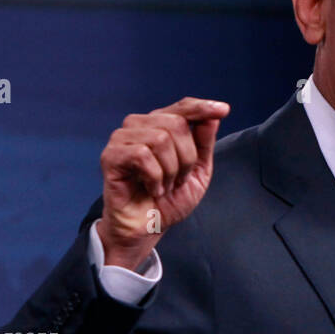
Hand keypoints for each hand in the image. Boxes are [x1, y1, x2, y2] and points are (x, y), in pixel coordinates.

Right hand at [95, 97, 229, 269]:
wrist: (148, 226)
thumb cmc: (170, 198)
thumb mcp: (198, 170)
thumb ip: (204, 142)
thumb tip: (213, 115)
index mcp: (161, 125)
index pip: (183, 106)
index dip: (203, 107)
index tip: (224, 110)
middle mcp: (140, 126)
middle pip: (176, 123)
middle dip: (187, 157)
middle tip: (178, 179)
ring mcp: (122, 139)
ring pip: (160, 138)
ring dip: (171, 170)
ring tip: (164, 185)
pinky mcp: (110, 156)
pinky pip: (141, 155)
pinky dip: (155, 177)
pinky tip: (152, 188)